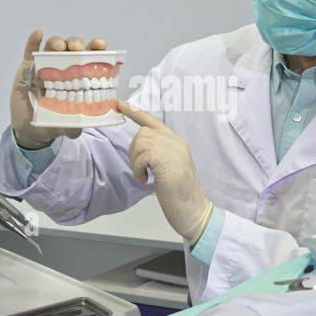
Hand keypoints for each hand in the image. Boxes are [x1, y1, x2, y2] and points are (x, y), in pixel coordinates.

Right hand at [11, 30, 107, 149]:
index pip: (91, 58)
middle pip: (72, 48)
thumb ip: (72, 128)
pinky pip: (30, 50)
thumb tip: (76, 131)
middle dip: (76, 43)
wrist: (30, 128)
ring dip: (57, 42)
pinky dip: (34, 40)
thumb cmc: (54, 122)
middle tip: (77, 48)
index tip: (100, 45)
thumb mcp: (66, 127)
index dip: (97, 49)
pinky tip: (38, 33)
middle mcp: (64, 67)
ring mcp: (45, 65)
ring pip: (53, 46)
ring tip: (59, 46)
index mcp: (79, 77)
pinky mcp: (27, 67)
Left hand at [119, 102, 213, 243]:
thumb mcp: (171, 167)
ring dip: (136, 162)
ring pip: (140, 143)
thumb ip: (160, 154)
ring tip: (145, 176)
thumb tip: (141, 150)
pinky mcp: (165, 161)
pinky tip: (146, 180)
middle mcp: (175, 143)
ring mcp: (172, 151)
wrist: (194, 210)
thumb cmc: (180, 194)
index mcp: (177, 143)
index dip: (136, 112)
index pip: (154, 121)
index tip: (121, 105)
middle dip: (134, 151)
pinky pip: (141, 156)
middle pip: (143, 133)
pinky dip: (138, 169)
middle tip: (141, 170)